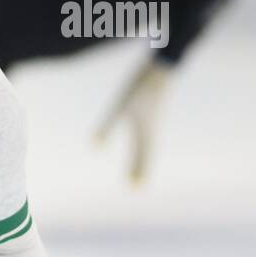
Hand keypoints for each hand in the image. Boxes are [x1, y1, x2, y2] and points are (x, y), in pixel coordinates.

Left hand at [94, 58, 170, 184]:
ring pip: (148, 144)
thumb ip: (107, 127)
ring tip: (139, 170)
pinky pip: (149, 133)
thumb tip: (92, 147)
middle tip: (138, 188)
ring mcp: (153, 120)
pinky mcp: (153, 111)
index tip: (136, 189)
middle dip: (139, 169)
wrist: (163, 67)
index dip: (138, 171)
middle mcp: (152, 129)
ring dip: (143, 158)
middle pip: (145, 153)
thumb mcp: (119, 108)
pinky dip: (145, 143)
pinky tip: (143, 140)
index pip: (141, 157)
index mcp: (145, 131)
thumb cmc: (140, 87)